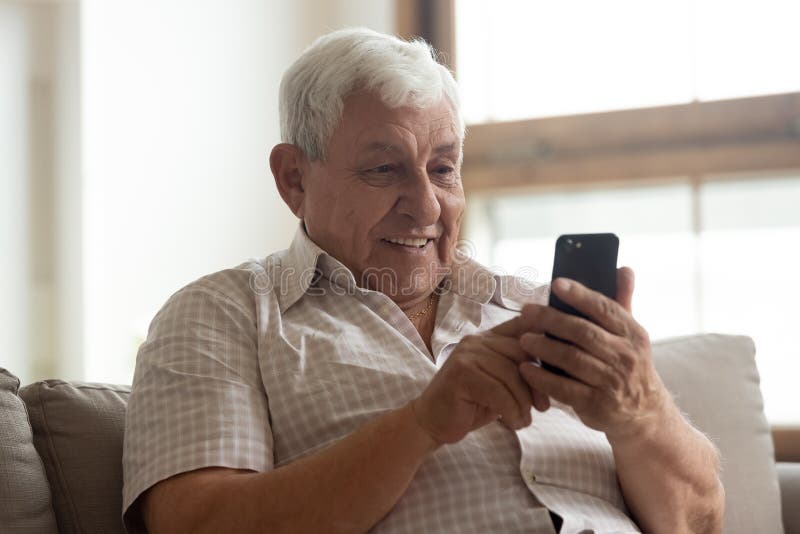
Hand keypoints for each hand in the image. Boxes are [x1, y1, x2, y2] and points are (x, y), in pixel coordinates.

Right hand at [411, 317, 549, 444]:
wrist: (433, 422)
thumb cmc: (471, 404)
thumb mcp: (500, 384)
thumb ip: (519, 371)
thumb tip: (555, 368)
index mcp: (488, 338)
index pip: (521, 327)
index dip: (543, 335)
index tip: (563, 351)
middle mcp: (477, 341)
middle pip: (521, 353)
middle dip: (537, 383)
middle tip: (543, 407)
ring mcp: (467, 355)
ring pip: (512, 375)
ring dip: (523, 403)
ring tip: (524, 420)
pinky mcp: (461, 374)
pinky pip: (498, 392)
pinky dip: (511, 411)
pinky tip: (513, 423)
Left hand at [517, 267, 670, 439]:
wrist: (644, 412)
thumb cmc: (628, 364)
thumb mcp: (631, 335)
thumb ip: (622, 301)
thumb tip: (623, 268)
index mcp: (633, 333)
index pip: (605, 308)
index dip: (580, 295)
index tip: (556, 284)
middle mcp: (625, 356)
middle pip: (583, 332)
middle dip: (551, 320)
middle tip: (527, 312)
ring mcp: (612, 382)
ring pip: (572, 359)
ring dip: (544, 347)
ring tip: (523, 338)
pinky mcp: (597, 405)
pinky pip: (564, 389)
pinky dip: (542, 378)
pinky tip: (525, 369)